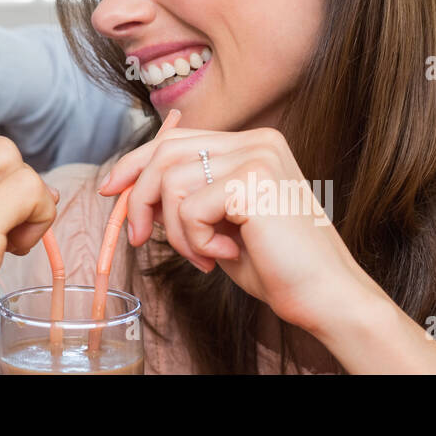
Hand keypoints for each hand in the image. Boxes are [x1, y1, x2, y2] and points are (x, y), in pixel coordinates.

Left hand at [98, 125, 373, 337]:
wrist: (325, 296)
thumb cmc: (276, 265)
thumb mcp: (220, 221)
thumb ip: (187, 196)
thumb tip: (131, 186)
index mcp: (252, 143)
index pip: (176, 139)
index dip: (135, 163)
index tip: (110, 189)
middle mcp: (257, 140)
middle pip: (166, 151)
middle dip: (140, 196)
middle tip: (139, 237)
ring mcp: (257, 156)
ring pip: (172, 182)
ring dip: (175, 231)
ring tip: (204, 256)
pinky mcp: (253, 181)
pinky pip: (190, 208)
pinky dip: (195, 240)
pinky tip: (225, 255)